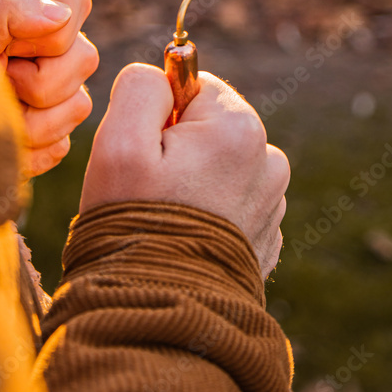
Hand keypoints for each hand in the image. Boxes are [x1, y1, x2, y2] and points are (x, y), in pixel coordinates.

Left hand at [0, 0, 98, 177]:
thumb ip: (9, 7)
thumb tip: (60, 14)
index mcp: (32, 6)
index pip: (76, 4)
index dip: (48, 31)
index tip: (8, 44)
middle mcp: (50, 46)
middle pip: (85, 58)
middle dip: (36, 79)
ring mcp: (56, 90)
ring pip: (79, 106)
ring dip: (31, 118)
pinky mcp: (51, 132)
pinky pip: (61, 144)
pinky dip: (28, 148)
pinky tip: (2, 134)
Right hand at [80, 64, 289, 277]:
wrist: (159, 318)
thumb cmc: (134, 224)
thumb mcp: (119, 142)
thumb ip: (141, 87)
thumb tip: (159, 73)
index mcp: (239, 127)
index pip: (193, 84)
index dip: (159, 112)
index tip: (145, 151)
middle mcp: (269, 160)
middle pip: (209, 123)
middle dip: (176, 144)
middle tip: (150, 188)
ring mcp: (273, 201)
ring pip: (220, 162)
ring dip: (193, 178)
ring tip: (166, 218)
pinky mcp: (267, 236)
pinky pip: (231, 200)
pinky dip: (207, 210)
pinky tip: (184, 239)